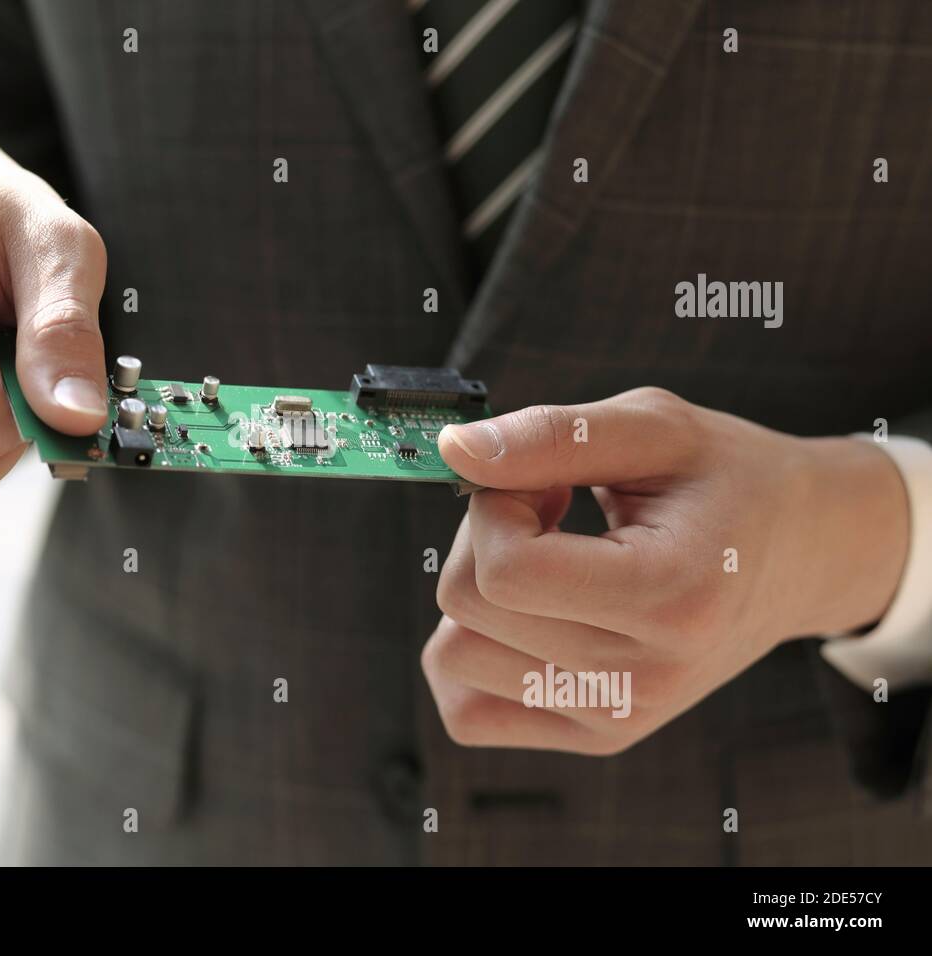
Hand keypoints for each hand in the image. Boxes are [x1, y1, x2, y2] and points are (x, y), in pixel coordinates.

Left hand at [422, 387, 909, 753]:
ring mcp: (618, 717)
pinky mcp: (595, 736)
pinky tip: (527, 611)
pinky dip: (472, 655)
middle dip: (485, 537)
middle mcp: (646, 677)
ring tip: (550, 561)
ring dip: (478, 593)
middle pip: (466, 606)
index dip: (495, 506)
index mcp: (673, 597)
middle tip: (550, 511)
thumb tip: (454, 450)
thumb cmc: (728, 482)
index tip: (540, 484)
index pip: (505, 571)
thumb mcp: (655, 427)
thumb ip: (551, 435)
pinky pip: (466, 711)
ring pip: (452, 657)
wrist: (800, 553)